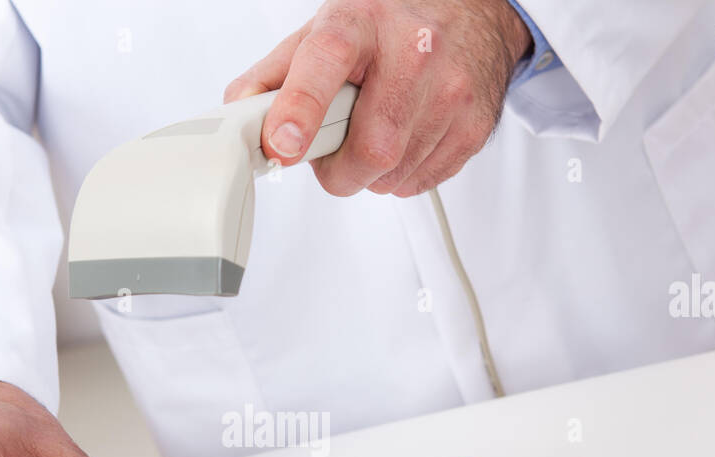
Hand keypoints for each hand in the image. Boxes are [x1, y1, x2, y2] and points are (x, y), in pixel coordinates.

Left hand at [225, 0, 529, 196]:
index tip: (283, 144)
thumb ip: (276, 76)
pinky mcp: (474, 126)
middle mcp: (414, 51)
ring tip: (374, 130)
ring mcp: (451, 91)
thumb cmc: (388, 26)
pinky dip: (399, 174)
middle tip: (333, 148)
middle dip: (338, 169)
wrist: (471, 15)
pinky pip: (417, 182)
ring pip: (391, 175)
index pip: (328, 62)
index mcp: (362, 22)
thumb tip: (240, 115)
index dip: (301, 108)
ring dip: (369, 172)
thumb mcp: (326, 31)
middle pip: (369, 148)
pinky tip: (404, 137)